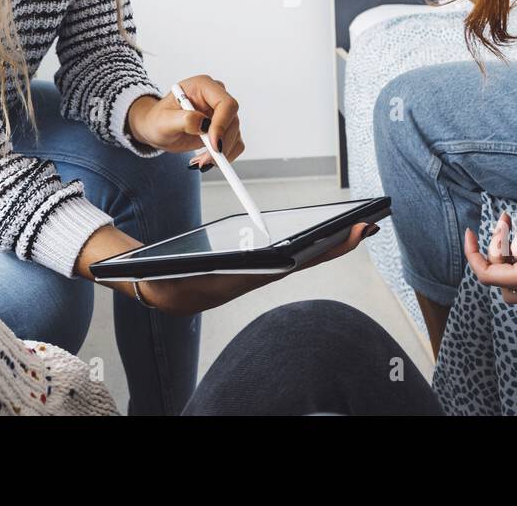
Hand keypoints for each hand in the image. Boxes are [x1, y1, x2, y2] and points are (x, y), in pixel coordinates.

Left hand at [126, 74, 243, 162]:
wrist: (158, 129)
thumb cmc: (158, 120)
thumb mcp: (163, 120)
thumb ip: (183, 120)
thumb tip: (204, 124)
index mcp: (203, 86)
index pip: (225, 103)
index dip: (222, 124)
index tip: (214, 145)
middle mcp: (215, 97)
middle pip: (233, 121)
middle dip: (221, 144)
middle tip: (206, 160)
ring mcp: (221, 113)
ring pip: (235, 134)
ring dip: (221, 153)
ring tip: (200, 161)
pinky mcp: (224, 127)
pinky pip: (235, 143)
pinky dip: (224, 155)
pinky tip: (205, 158)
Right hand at [138, 222, 378, 315]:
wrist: (159, 289)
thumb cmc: (159, 270)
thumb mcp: (157, 269)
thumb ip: (160, 270)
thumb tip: (149, 273)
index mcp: (233, 280)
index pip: (279, 267)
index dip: (309, 254)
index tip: (333, 240)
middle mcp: (251, 281)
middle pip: (301, 262)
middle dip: (335, 246)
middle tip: (367, 227)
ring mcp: (259, 275)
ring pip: (303, 259)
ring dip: (331, 245)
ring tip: (359, 228)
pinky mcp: (261, 268)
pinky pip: (294, 256)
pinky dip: (315, 245)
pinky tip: (328, 234)